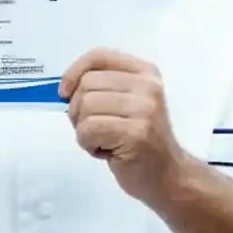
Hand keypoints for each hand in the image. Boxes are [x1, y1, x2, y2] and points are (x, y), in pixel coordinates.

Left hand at [59, 48, 188, 203]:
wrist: (167, 176)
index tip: (64, 93)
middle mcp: (148, 86)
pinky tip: (105, 151)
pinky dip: (87, 143)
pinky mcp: (137, 133)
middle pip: (87, 83)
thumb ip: (102, 88)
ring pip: (85, 107)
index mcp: (145, 72)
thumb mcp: (125, 103)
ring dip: (83, 129)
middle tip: (93, 129)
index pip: (99, 56)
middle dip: (77, 109)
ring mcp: (145, 109)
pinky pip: (88, 129)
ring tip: (102, 141)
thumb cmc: (138, 141)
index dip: (73, 72)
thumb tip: (64, 88)